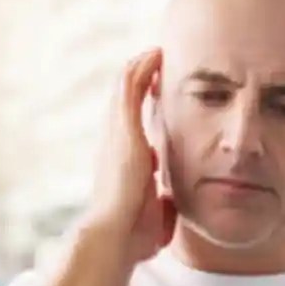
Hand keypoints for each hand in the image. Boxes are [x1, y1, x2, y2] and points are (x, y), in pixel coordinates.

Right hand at [84, 48, 176, 261]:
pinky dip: (142, 69)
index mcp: (124, 159)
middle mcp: (115, 141)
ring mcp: (117, 133)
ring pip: (124, 86)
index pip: (131, 122)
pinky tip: (156, 54)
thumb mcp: (153, 211)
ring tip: (157, 49)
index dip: (143, 104)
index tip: (160, 91)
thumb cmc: (134, 234)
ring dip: (140, 66)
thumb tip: (169, 204)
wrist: (116, 236)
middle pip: (123, 97)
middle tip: (157, 58)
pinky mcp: (123, 129)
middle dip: (139, 76)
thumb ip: (160, 202)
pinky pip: (130, 88)